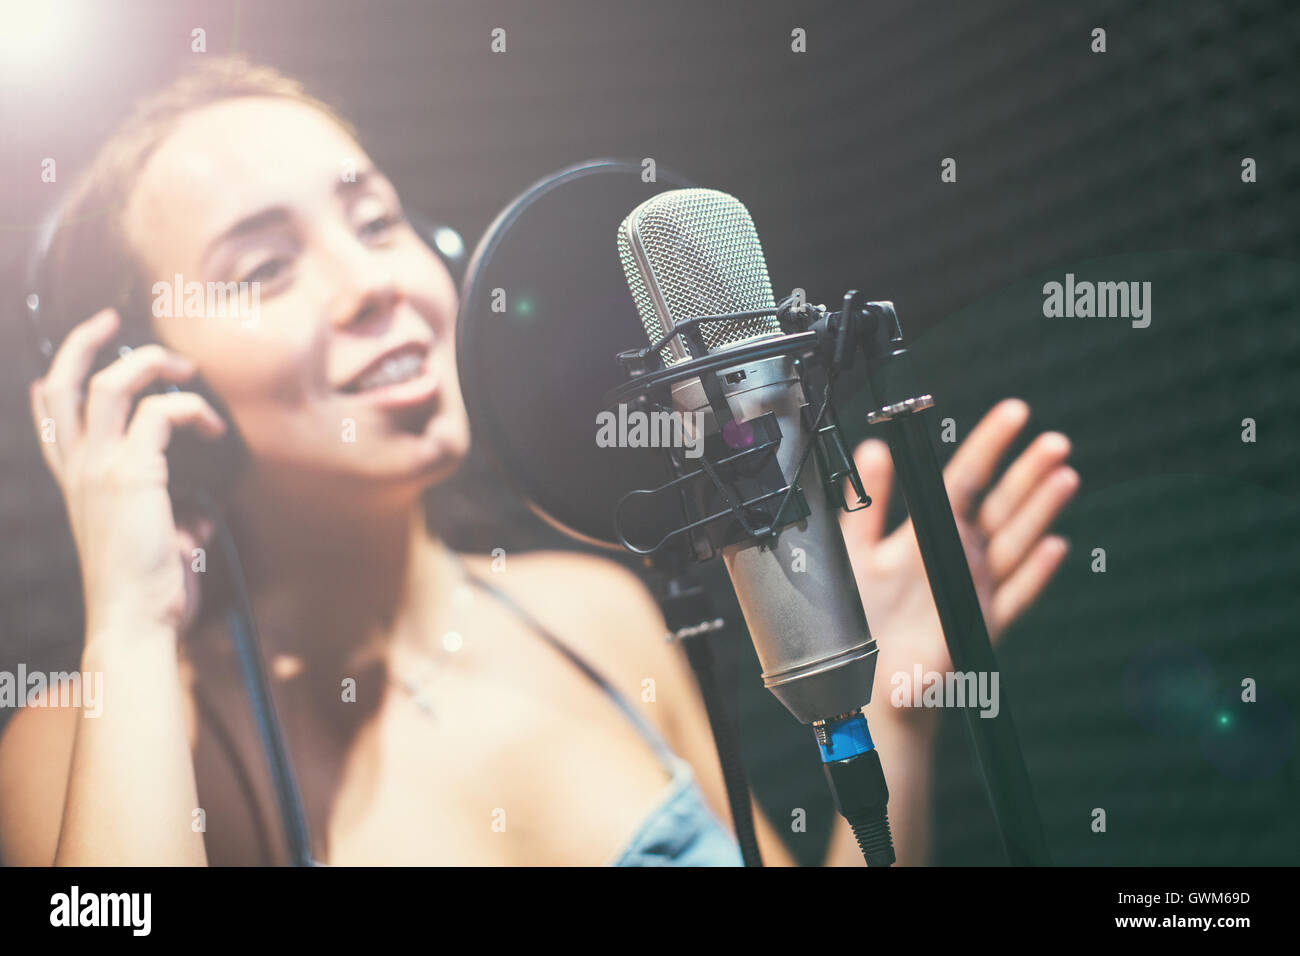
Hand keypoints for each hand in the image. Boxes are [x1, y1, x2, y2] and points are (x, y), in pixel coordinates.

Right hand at [29, 309, 226, 641]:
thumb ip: (172, 521)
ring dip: (148, 362)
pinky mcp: (133, 474)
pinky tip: (213, 426)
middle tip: (112, 319)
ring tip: (183, 366)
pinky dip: (190, 408)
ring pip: (109, 384)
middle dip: (84, 342)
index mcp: (77, 484)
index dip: (57, 377)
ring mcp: (100, 469)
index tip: (84, 353)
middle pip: (62, 385)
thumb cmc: (148, 592)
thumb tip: (197, 516)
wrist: (137, 623)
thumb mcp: (157, 545)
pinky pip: (160, 412)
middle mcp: (79, 470)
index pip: (49, 418)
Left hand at [840, 399, 1076, 718]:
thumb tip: (872, 449)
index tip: (1013, 413)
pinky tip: (1055, 546)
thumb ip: (865, 504)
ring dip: (1039, 511)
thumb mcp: (854, 551)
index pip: (964, 478)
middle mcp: (960, 553)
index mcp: (930, 531)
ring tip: (1063, 477)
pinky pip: (1015, 596)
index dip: (988, 444)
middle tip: (1054, 442)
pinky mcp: (983, 623)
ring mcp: (977, 587)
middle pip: (1001, 505)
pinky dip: (1035, 573)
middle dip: (1028, 472)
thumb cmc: (861, 614)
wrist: (867, 680)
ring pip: (1016, 542)